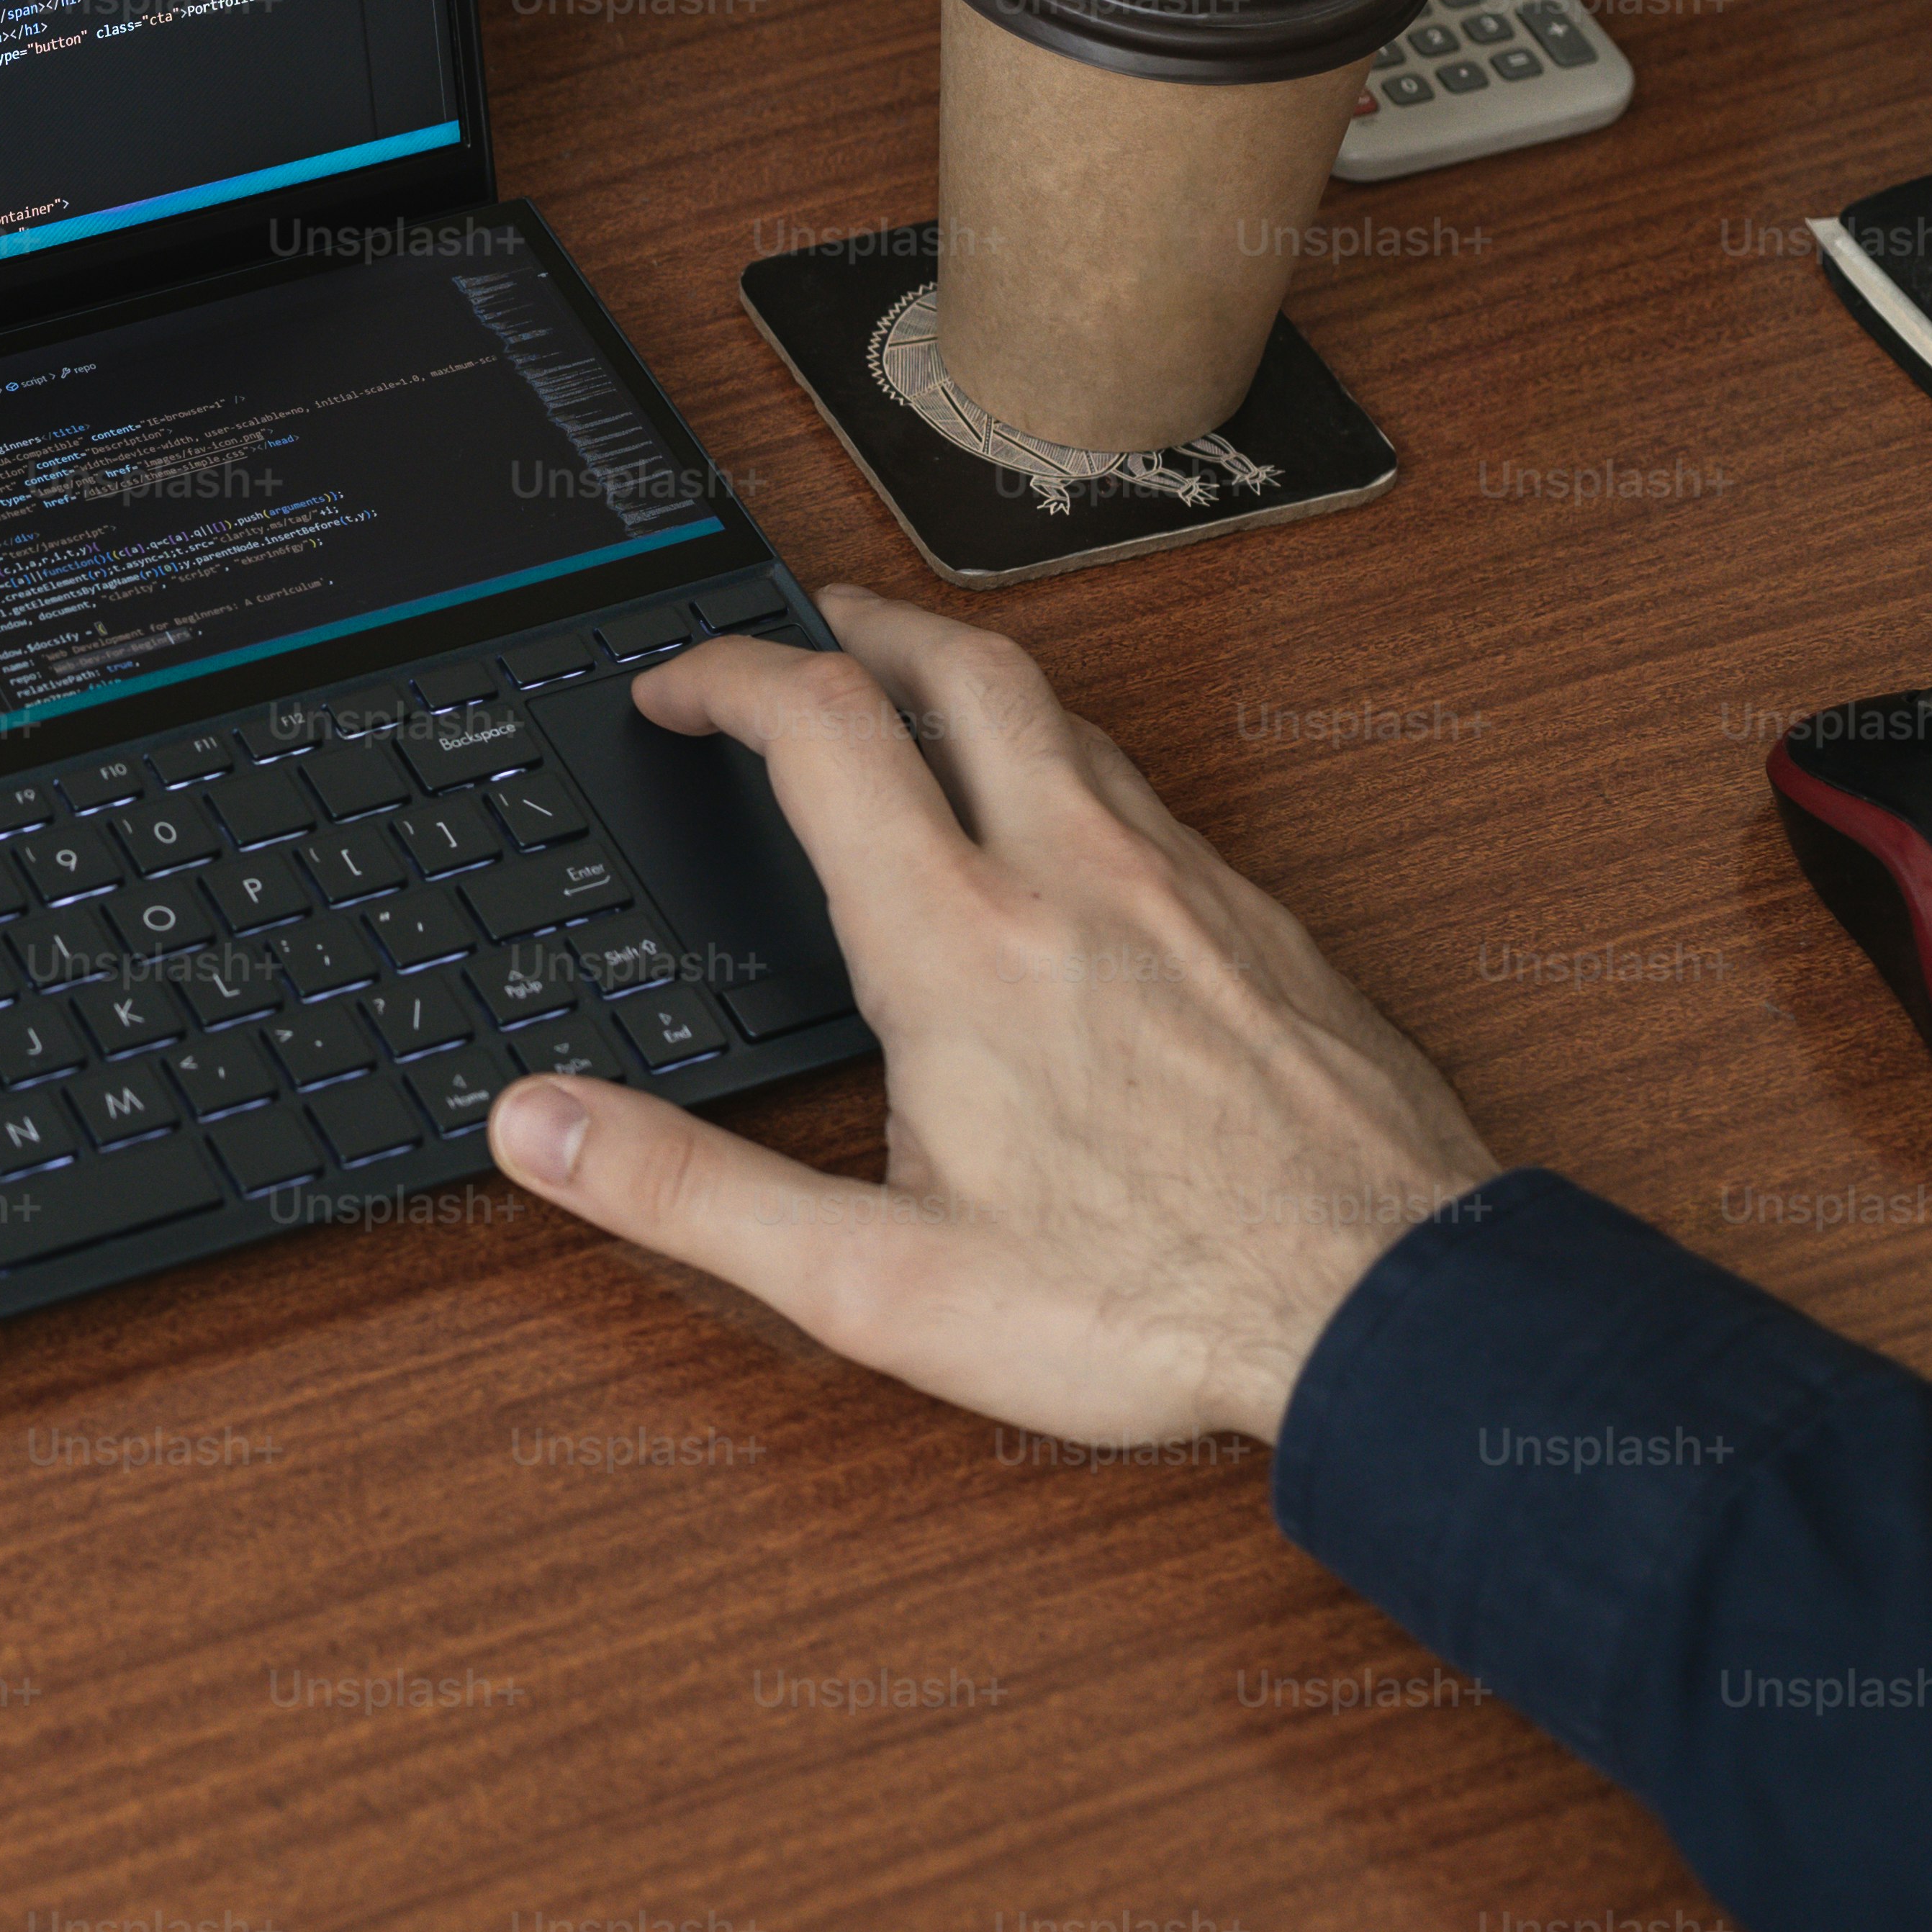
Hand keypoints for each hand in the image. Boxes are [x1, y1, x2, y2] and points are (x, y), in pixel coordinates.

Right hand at [483, 585, 1497, 1445]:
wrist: (1393, 1309)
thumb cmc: (1151, 1306)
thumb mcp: (877, 1284)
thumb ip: (691, 1194)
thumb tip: (538, 1127)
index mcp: (958, 942)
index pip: (821, 724)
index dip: (727, 674)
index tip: (678, 687)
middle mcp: (1074, 876)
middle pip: (957, 664)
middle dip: (857, 623)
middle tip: (802, 627)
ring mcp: (1184, 886)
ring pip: (1064, 716)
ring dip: (968, 680)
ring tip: (916, 703)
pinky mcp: (1263, 923)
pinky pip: (1148, 796)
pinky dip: (1070, 767)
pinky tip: (1064, 836)